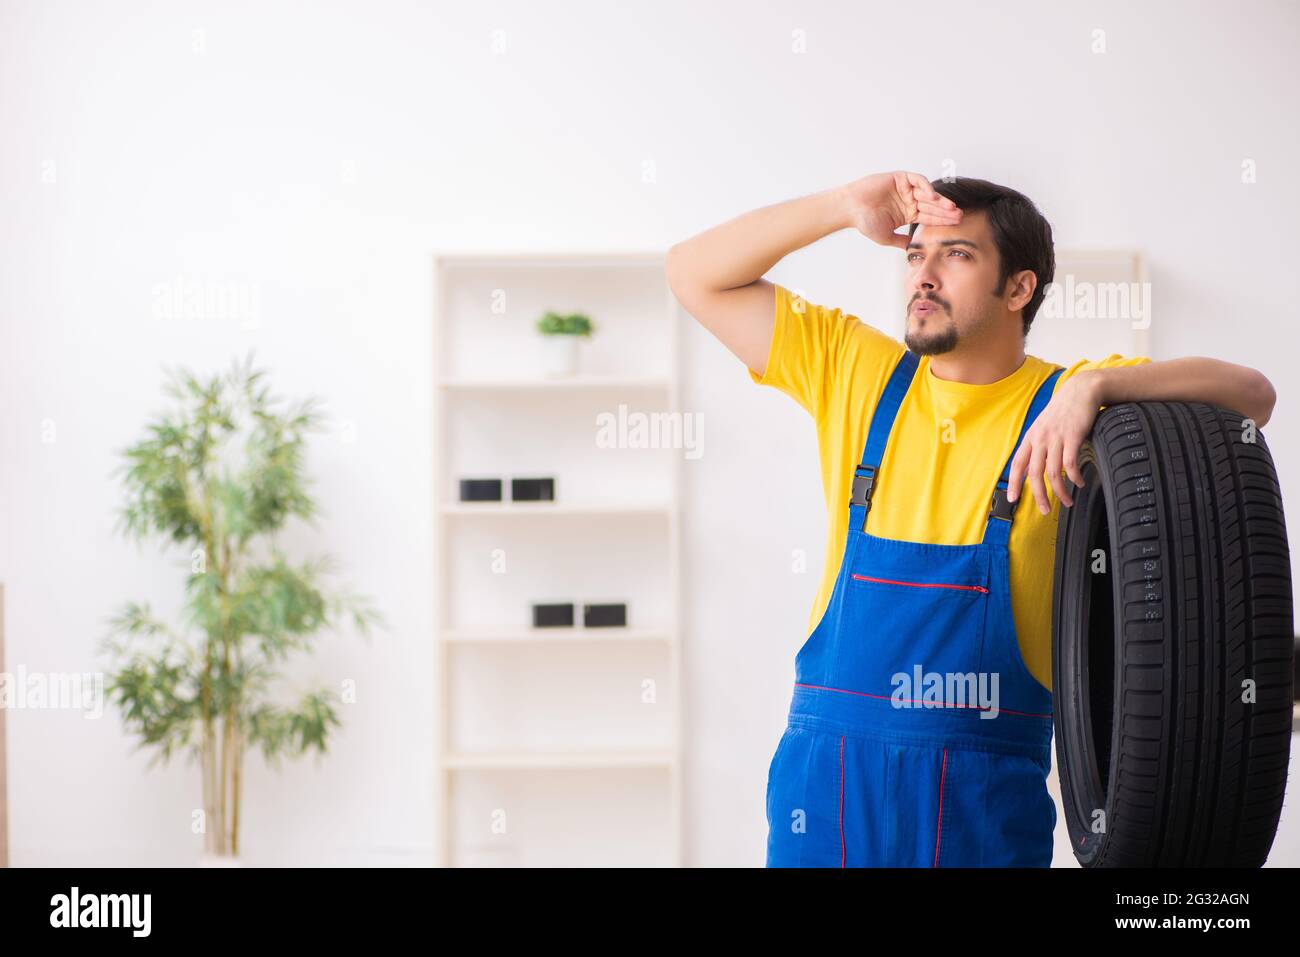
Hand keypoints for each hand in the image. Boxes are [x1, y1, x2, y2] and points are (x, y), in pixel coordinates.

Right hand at [839, 171, 961, 248]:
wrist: (851, 208)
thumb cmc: (865, 222)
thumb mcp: (887, 237)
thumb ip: (901, 241)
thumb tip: (913, 249)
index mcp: (907, 213)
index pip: (929, 217)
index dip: (942, 220)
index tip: (956, 224)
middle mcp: (908, 200)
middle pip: (932, 205)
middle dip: (945, 210)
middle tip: (959, 215)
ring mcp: (905, 188)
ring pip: (927, 193)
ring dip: (940, 200)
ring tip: (951, 208)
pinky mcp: (900, 178)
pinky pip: (917, 180)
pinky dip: (925, 187)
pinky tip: (932, 197)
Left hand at [1006, 372, 1102, 513]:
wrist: (1082, 390)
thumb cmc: (1064, 410)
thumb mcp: (1044, 426)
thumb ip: (1037, 446)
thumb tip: (1032, 469)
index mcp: (1031, 437)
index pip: (1017, 464)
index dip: (1014, 483)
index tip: (1012, 499)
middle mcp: (1041, 438)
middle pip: (1035, 473)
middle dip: (1038, 496)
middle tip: (1045, 510)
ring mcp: (1056, 437)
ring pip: (1053, 472)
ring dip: (1060, 491)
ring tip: (1067, 501)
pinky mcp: (1073, 437)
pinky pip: (1071, 464)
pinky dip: (1074, 478)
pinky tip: (1079, 483)